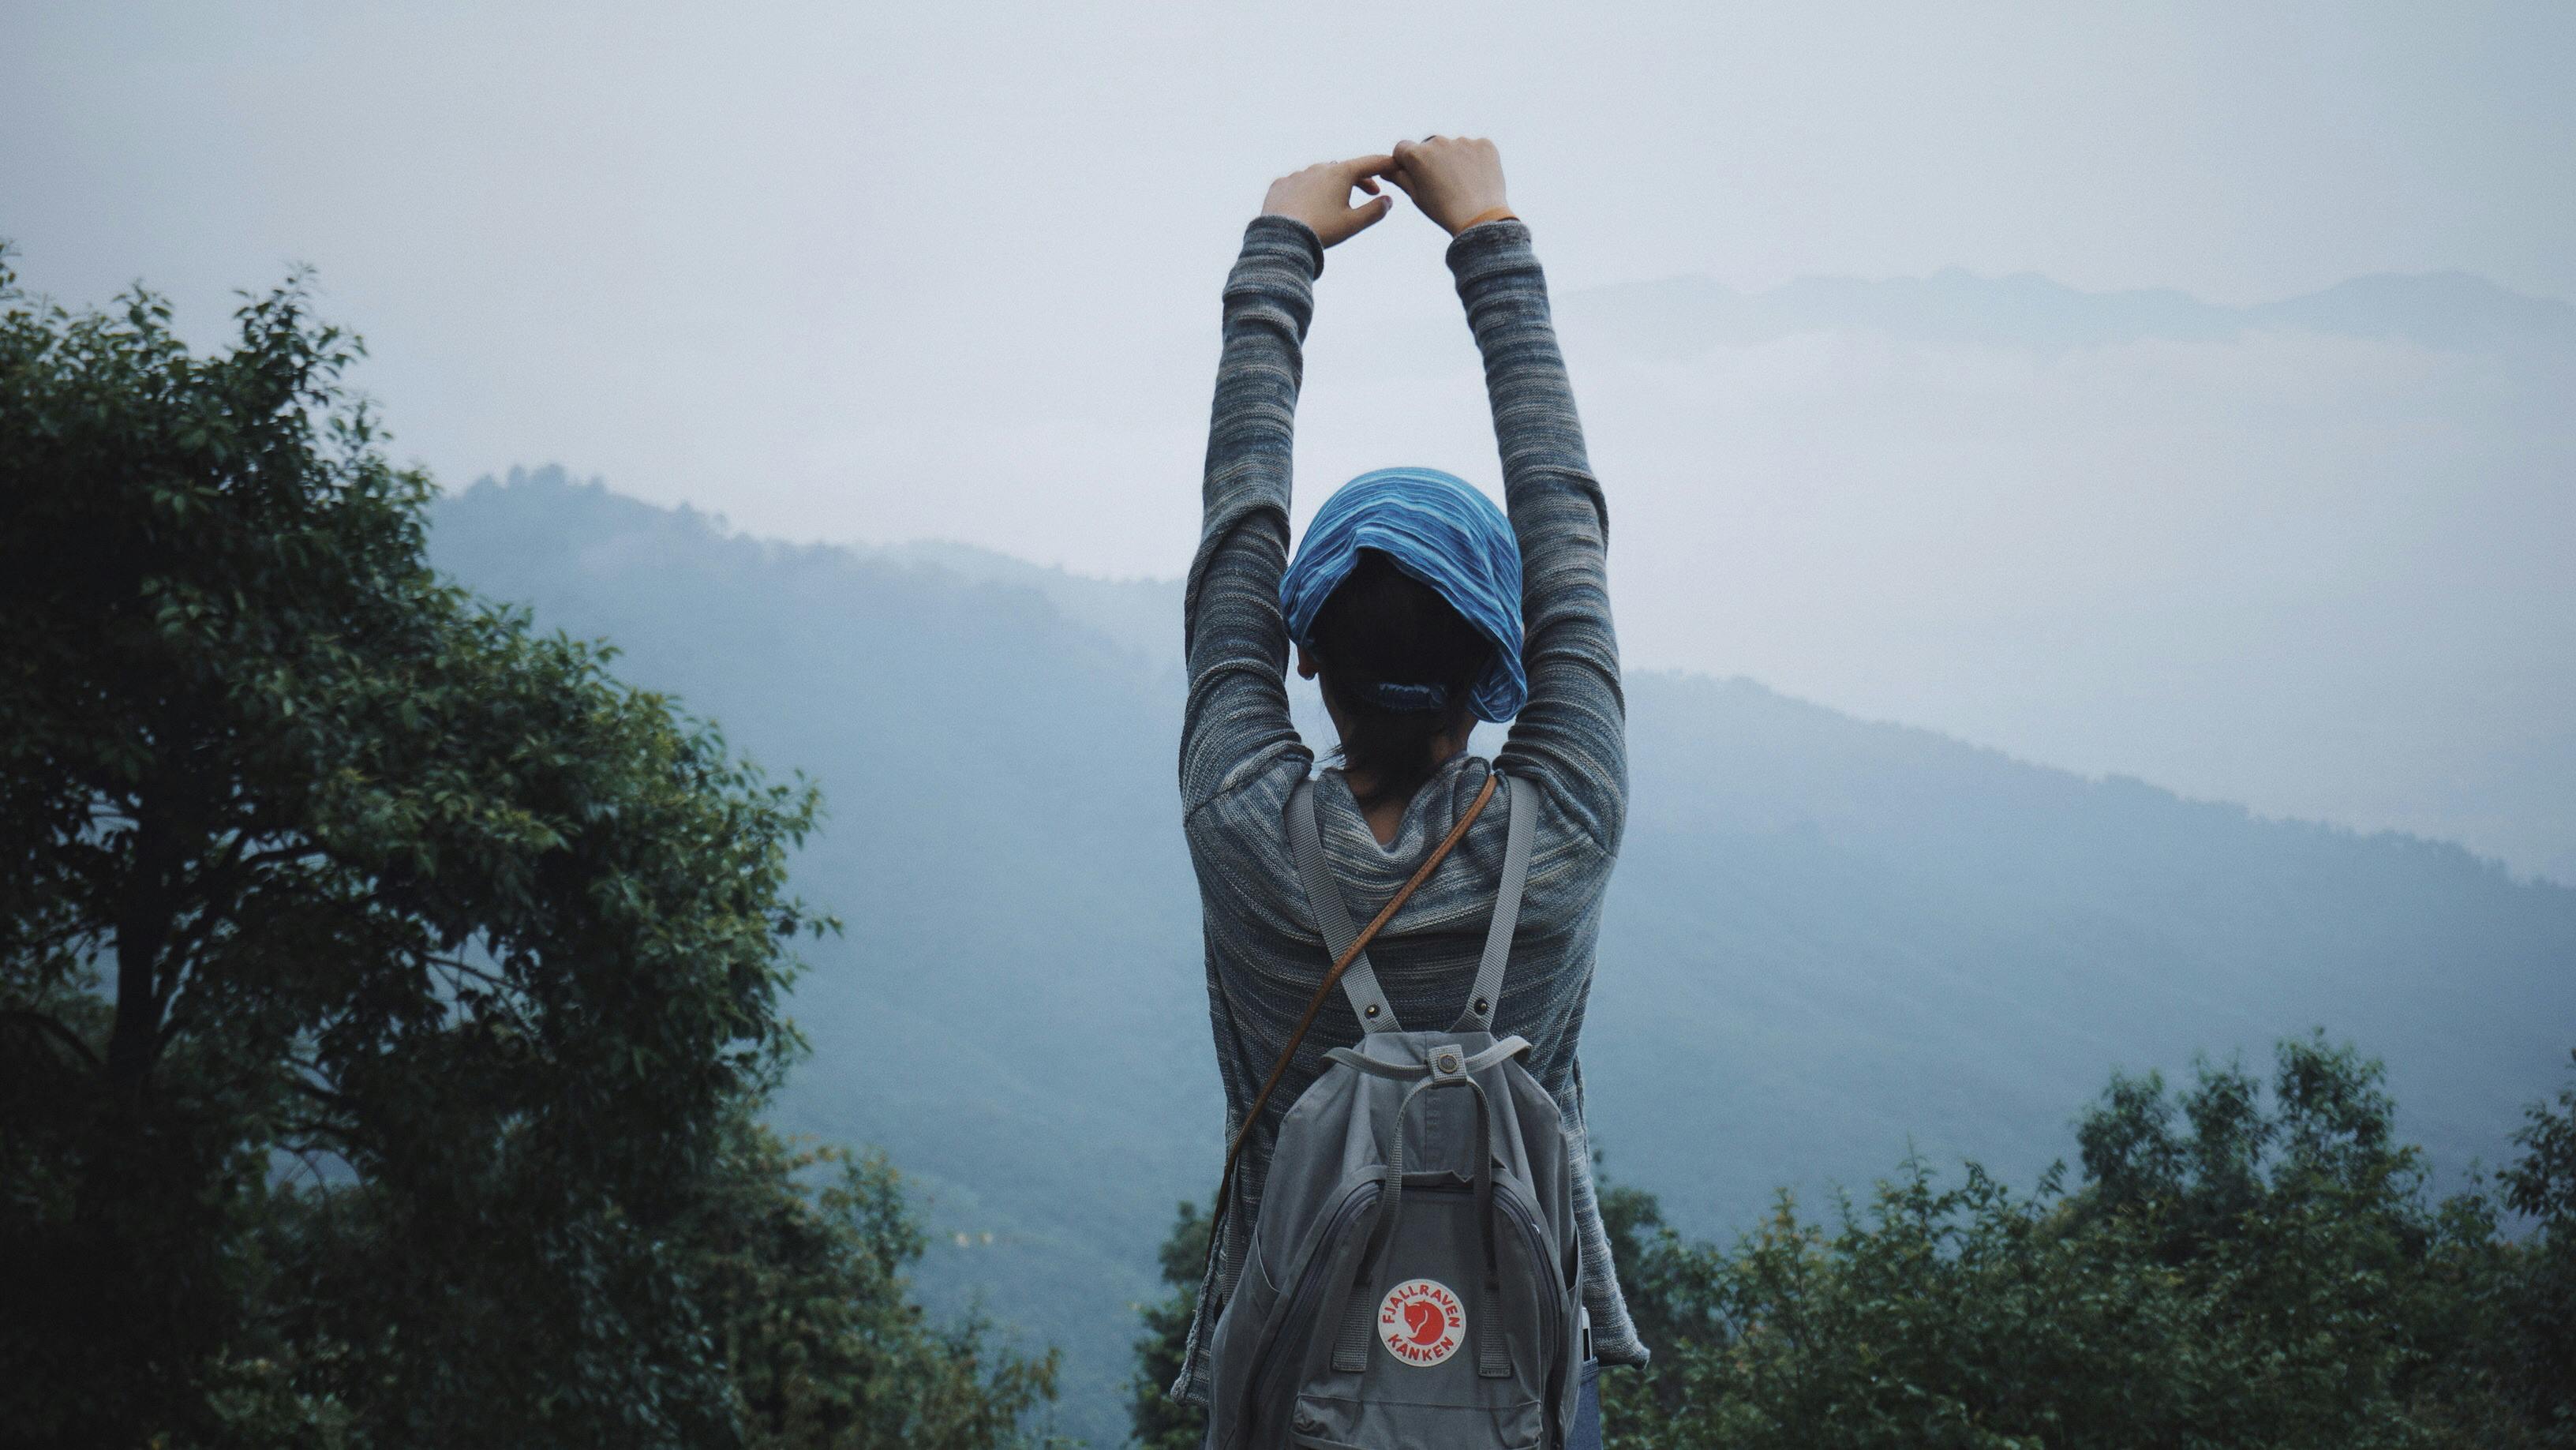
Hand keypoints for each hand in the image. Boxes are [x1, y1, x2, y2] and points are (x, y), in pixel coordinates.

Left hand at [1260, 155, 1398, 248]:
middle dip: (1361, 179)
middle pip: (1346, 168)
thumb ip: (1374, 211)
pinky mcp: (1280, 185)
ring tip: (1338, 200)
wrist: (1281, 238)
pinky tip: (1309, 205)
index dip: (1386, 164)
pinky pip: (1299, 185)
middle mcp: (1318, 168)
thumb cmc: (1321, 230)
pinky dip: (1308, 191)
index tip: (1395, 165)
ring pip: (1321, 175)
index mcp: (1341, 173)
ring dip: (1333, 184)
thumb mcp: (1353, 224)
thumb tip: (1388, 201)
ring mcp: (1297, 175)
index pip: (1370, 163)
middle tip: (1372, 191)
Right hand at [1385, 135, 1512, 236]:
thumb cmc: (1443, 211)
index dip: (1405, 161)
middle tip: (1443, 184)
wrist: (1480, 219)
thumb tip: (1386, 169)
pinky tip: (1477, 178)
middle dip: (1432, 160)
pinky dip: (1475, 159)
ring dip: (1454, 159)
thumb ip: (1400, 178)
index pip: (1402, 148)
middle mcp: (1438, 142)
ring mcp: (1463, 141)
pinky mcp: (1484, 144)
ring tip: (1462, 184)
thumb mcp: (1417, 196)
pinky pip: (1475, 148)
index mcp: (1417, 155)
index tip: (1414, 174)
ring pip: (1453, 147)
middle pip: (1429, 146)